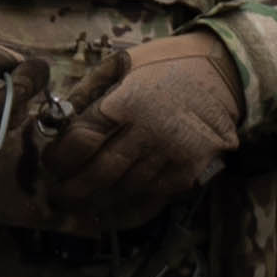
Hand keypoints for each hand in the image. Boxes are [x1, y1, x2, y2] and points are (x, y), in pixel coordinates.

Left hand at [32, 31, 240, 228]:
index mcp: (127, 103)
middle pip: (98, 174)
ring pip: (123, 191)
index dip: (58, 158)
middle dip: (70, 191)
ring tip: (78, 205)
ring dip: (96, 203)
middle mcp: (148, 133)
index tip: (50, 164)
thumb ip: (88, 90)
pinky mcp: (189, 171)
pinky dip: (128, 210)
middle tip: (55, 197)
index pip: (81, 141)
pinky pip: (151, 199)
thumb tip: (55, 119)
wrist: (226, 71)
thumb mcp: (122, 63)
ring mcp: (170, 156)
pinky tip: (110, 213)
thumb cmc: (167, 63)